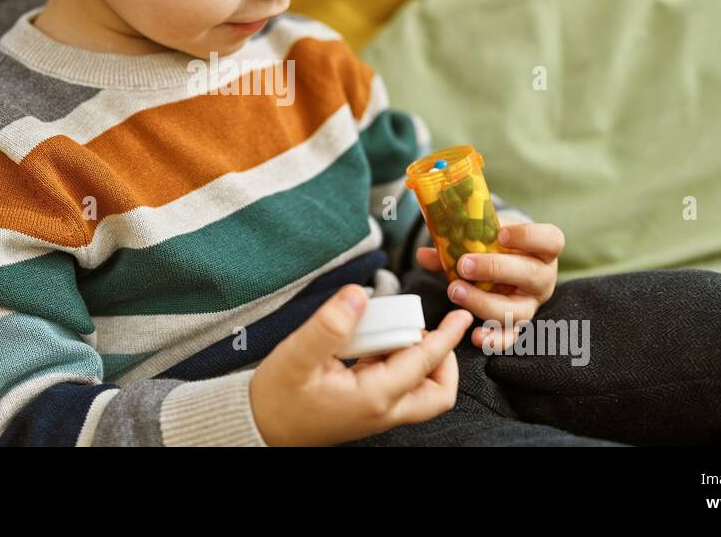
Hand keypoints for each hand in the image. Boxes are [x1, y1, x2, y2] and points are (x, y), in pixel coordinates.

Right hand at [249, 283, 472, 445]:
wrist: (258, 426)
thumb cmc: (277, 397)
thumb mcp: (297, 356)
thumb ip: (330, 325)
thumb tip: (358, 293)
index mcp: (373, 398)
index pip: (423, 364)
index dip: (446, 338)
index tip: (461, 317)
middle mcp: (382, 410)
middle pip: (437, 393)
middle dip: (444, 360)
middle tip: (430, 329)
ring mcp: (375, 412)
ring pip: (419, 390)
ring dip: (420, 360)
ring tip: (396, 329)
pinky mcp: (365, 408)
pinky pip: (396, 385)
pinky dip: (398, 362)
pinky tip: (374, 341)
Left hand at [416, 222, 562, 350]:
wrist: (505, 262)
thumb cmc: (498, 244)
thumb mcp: (484, 236)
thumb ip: (458, 242)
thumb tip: (424, 255)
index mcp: (544, 249)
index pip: (550, 240)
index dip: (527, 237)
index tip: (500, 235)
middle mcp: (543, 277)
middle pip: (531, 275)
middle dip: (495, 269)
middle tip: (464, 265)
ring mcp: (532, 303)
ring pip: (518, 310)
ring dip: (484, 302)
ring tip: (455, 292)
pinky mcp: (518, 324)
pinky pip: (510, 336)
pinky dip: (495, 339)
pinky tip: (476, 337)